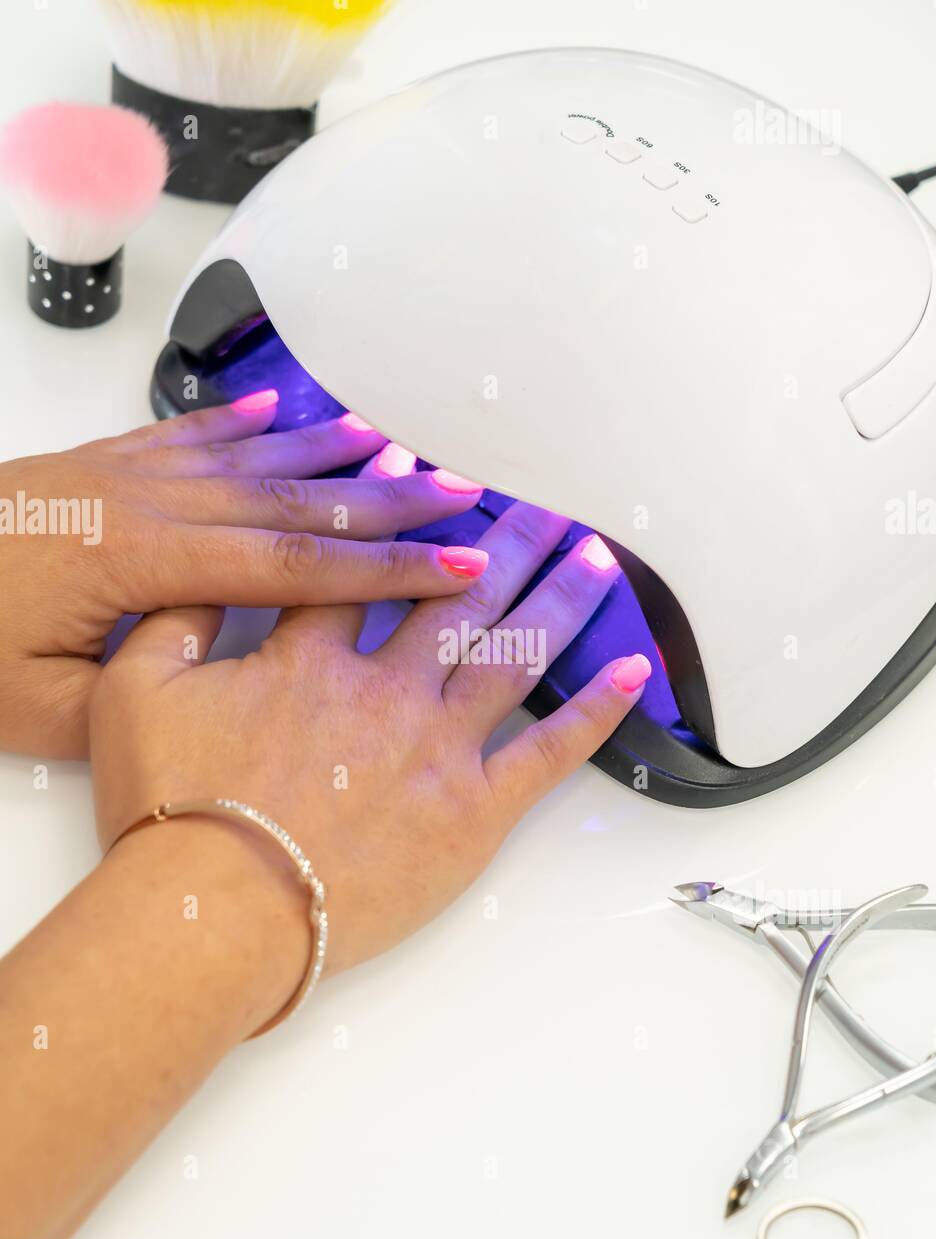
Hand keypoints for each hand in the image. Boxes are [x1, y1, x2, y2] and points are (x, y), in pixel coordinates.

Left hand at [0, 392, 490, 758]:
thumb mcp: (43, 707)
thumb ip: (148, 694)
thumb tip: (223, 681)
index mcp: (148, 562)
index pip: (295, 568)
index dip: (386, 571)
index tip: (456, 567)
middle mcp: (150, 504)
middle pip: (294, 501)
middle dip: (389, 504)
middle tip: (465, 496)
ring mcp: (125, 476)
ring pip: (254, 459)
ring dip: (334, 454)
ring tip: (403, 449)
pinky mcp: (99, 466)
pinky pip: (191, 434)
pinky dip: (245, 422)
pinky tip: (284, 409)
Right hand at [91, 501, 652, 987]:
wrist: (215, 917)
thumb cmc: (174, 818)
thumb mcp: (136, 697)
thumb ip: (175, 624)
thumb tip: (204, 580)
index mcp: (310, 659)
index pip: (360, 570)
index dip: (389, 520)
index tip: (421, 474)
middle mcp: (386, 689)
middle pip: (455, 596)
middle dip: (502, 542)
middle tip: (537, 503)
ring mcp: (438, 747)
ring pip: (514, 651)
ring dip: (558, 595)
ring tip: (592, 551)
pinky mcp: (475, 811)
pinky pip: (551, 752)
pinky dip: (597, 708)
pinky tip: (633, 668)